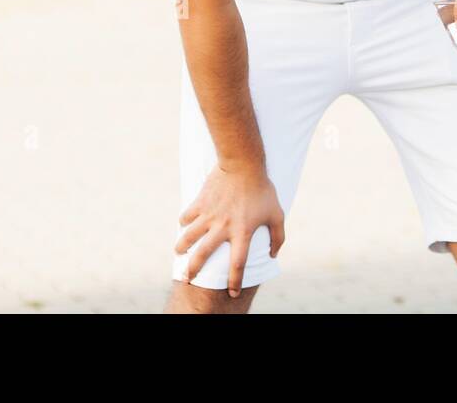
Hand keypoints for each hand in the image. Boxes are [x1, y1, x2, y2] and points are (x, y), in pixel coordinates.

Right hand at [175, 162, 285, 296]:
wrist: (243, 164)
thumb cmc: (263, 189)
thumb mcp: (277, 214)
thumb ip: (278, 236)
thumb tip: (273, 254)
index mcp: (242, 232)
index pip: (238, 264)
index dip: (235, 281)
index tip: (231, 293)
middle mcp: (223, 226)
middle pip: (203, 254)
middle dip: (193, 269)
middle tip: (187, 278)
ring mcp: (209, 214)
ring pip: (189, 236)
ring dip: (181, 247)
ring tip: (178, 253)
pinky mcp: (200, 202)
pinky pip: (187, 215)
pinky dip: (184, 221)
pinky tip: (184, 225)